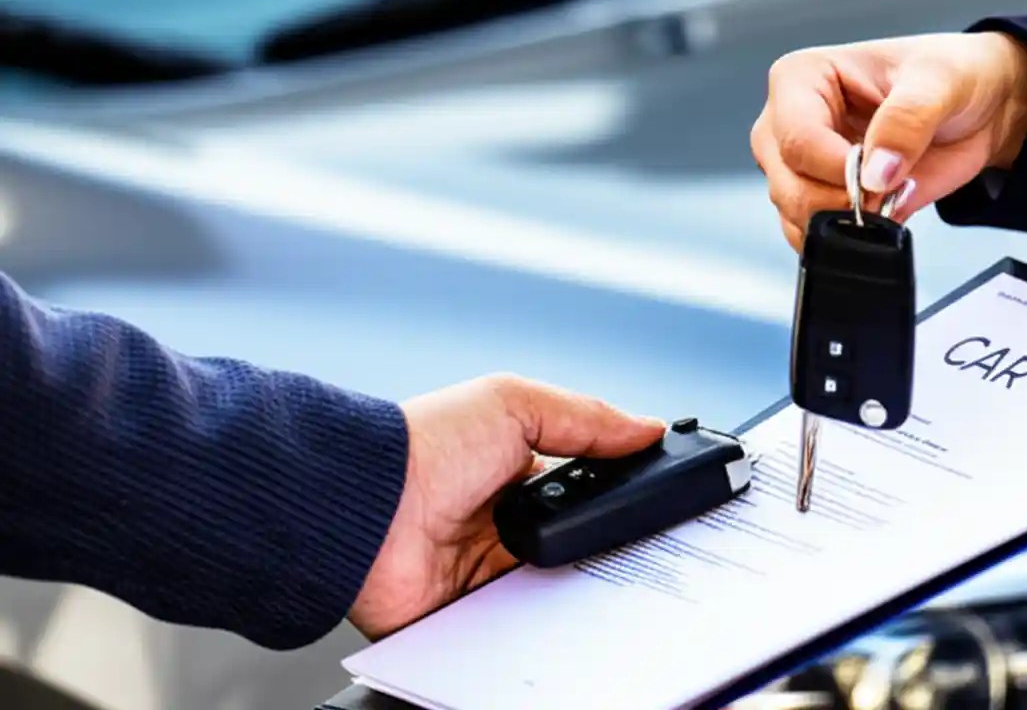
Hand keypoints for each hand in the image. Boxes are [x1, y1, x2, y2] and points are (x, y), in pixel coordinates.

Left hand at [347, 373, 665, 639]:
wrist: (368, 507)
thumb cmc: (425, 445)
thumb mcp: (515, 404)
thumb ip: (586, 418)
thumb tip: (647, 429)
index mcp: (515, 468)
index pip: (585, 486)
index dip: (618, 494)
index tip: (656, 501)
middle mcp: (503, 518)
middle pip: (577, 540)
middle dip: (604, 542)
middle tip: (637, 543)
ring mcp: (487, 567)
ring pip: (556, 584)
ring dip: (575, 579)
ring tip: (603, 574)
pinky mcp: (470, 611)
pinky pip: (520, 622)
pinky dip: (539, 618)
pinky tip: (557, 604)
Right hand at [751, 30, 1026, 249]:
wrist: (974, 109)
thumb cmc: (949, 77)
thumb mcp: (941, 80)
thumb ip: (908, 120)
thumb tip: (876, 172)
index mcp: (801, 79)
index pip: (796, 139)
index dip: (837, 168)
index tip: (882, 177)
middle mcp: (785, 125)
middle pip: (788, 184)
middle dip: (840, 202)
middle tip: (890, 191)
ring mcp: (796, 168)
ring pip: (796, 216)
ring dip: (845, 222)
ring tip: (892, 195)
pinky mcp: (815, 201)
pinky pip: (813, 237)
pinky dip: (847, 239)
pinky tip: (881, 214)